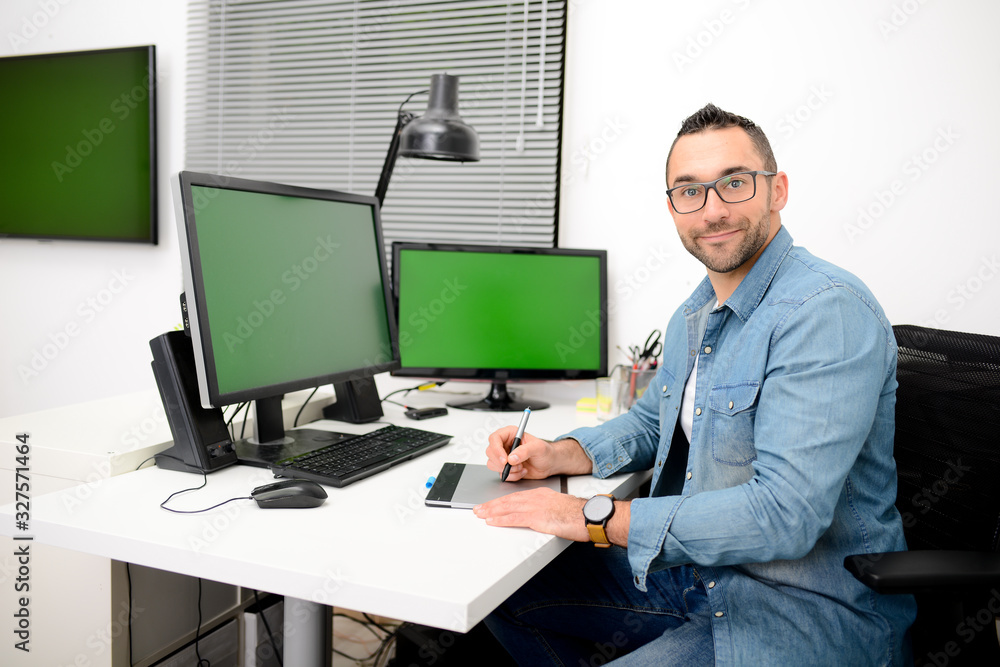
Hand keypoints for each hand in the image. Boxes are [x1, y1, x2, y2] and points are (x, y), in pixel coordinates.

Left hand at [473, 487, 589, 541]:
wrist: (588, 516)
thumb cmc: (579, 514)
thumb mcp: (559, 508)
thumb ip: (547, 511)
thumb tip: (542, 518)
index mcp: (541, 495)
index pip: (516, 497)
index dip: (502, 501)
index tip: (492, 505)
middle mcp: (536, 498)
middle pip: (508, 500)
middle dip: (492, 505)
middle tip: (478, 508)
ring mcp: (536, 507)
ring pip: (508, 507)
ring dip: (491, 511)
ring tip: (480, 514)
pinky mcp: (537, 517)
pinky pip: (514, 518)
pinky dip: (501, 519)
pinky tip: (492, 521)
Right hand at [484, 427, 591, 480]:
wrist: (550, 464)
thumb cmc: (546, 452)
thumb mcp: (538, 448)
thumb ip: (524, 451)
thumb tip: (511, 458)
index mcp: (511, 434)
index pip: (494, 438)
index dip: (496, 449)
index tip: (504, 459)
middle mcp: (505, 445)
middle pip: (490, 452)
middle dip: (501, 462)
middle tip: (514, 465)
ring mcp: (505, 457)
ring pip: (493, 464)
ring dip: (508, 470)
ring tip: (521, 467)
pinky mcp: (507, 468)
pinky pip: (501, 474)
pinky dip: (512, 476)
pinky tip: (523, 471)